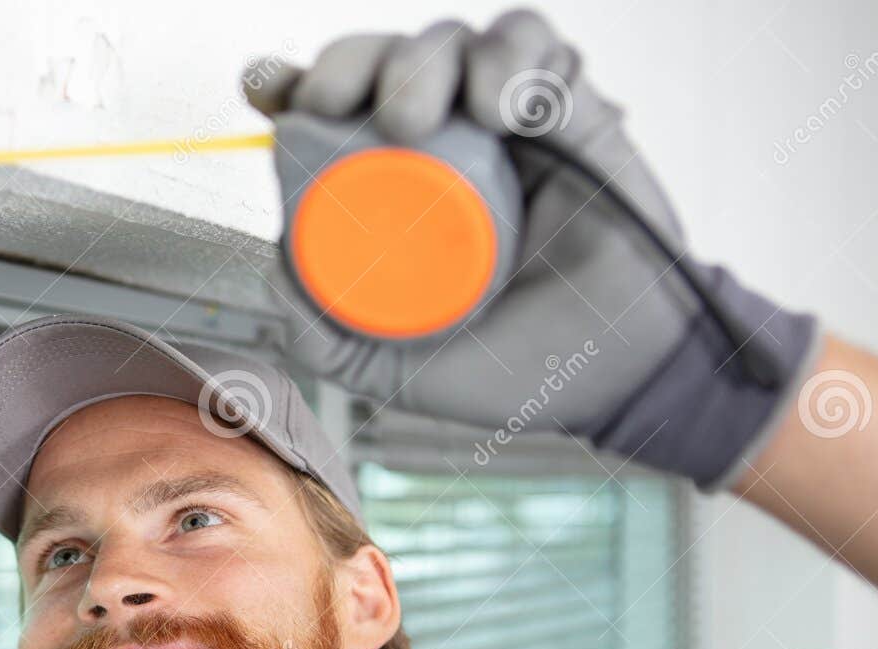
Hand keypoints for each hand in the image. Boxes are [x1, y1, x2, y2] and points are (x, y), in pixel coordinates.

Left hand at [247, 9, 818, 488]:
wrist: (610, 378)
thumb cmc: (506, 373)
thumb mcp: (389, 370)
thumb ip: (323, 338)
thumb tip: (273, 270)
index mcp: (389, 194)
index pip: (330, 117)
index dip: (292, 86)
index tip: (267, 91)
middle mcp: (441, 148)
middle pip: (384, 62)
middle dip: (350, 62)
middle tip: (335, 102)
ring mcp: (504, 125)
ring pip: (453, 41)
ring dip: (425, 57)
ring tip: (418, 117)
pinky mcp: (571, 109)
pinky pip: (537, 47)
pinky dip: (511, 57)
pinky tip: (501, 109)